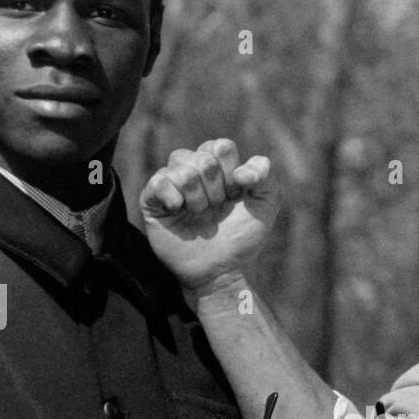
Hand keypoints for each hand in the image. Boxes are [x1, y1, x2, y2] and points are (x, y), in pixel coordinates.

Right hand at [140, 139, 279, 294]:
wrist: (220, 271)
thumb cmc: (241, 238)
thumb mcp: (266, 206)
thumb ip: (266, 176)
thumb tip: (241, 170)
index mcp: (220, 168)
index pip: (221, 146)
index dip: (231, 172)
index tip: (236, 196)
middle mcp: (194, 171)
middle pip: (202, 156)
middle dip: (215, 187)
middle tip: (215, 209)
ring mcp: (172, 185)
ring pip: (179, 165)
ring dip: (196, 195)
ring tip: (198, 214)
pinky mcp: (152, 200)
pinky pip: (158, 181)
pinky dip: (171, 196)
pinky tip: (178, 210)